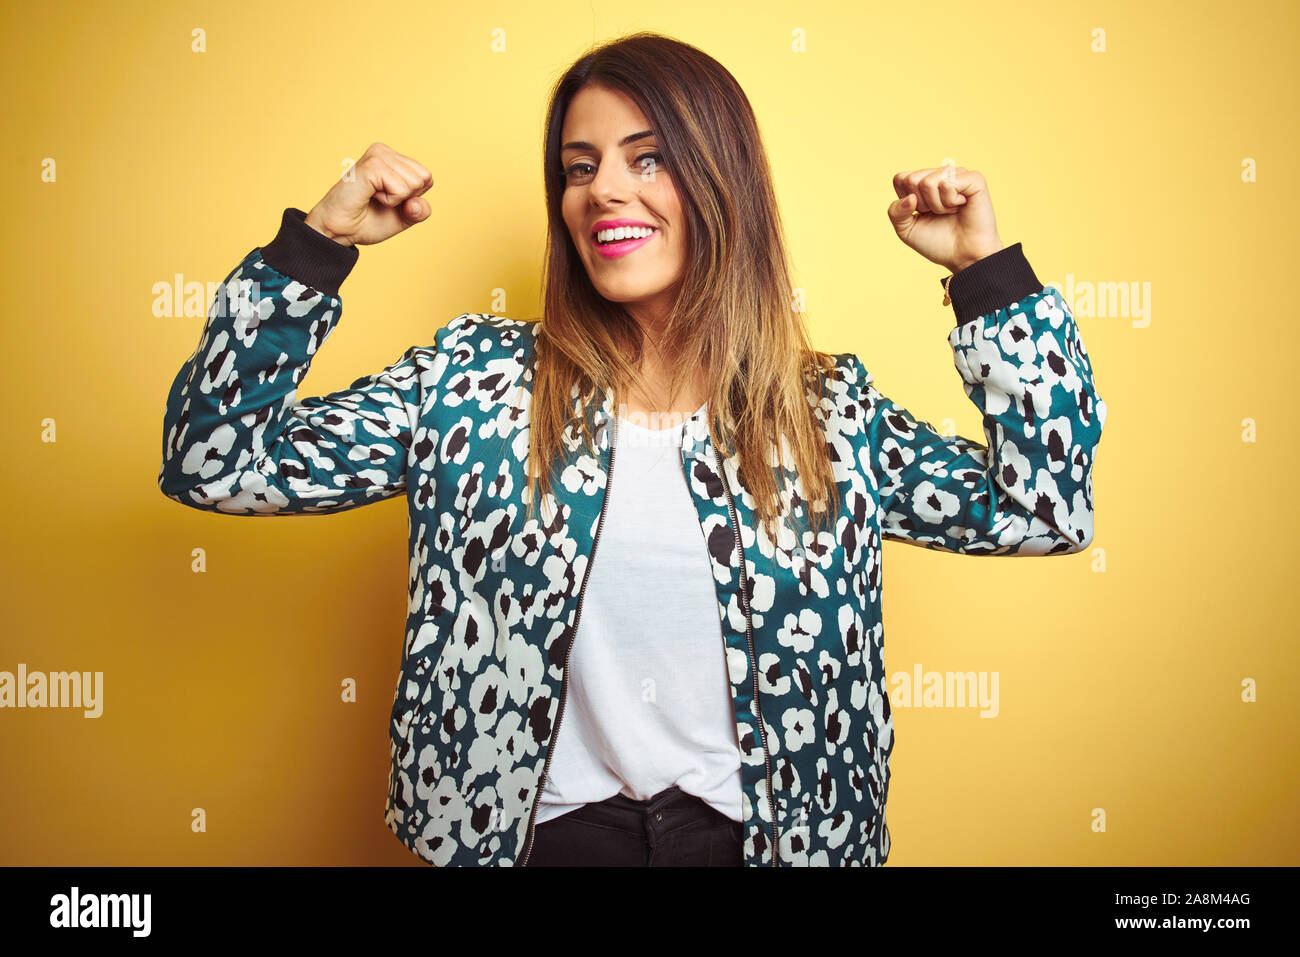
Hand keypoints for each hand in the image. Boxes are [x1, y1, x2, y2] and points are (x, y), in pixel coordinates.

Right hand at [304, 142, 433, 246]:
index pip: (427, 177)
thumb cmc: (366, 221)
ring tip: (373, 197)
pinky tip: (370, 196)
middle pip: (424, 177)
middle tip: (380, 200)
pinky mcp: (372, 165)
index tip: (389, 201)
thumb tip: (417, 202)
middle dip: (407, 198)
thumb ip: (420, 210)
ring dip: (396, 200)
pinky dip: (390, 201)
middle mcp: (384, 152)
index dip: (413, 198)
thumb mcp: (403, 218)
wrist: (339, 231)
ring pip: (415, 182)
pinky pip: (401, 188)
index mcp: (392, 158)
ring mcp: (378, 155)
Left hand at [886, 166, 1002, 273]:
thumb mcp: (906, 230)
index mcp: (923, 182)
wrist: (963, 256)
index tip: (922, 213)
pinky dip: (950, 201)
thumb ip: (896, 212)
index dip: (906, 201)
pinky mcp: (974, 178)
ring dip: (937, 206)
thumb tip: (910, 197)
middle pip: (912, 179)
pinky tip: (961, 206)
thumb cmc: (937, 242)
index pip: (900, 178)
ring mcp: (957, 174)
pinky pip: (948, 183)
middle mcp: (940, 174)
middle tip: (938, 213)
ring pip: (928, 182)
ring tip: (951, 211)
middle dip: (922, 204)